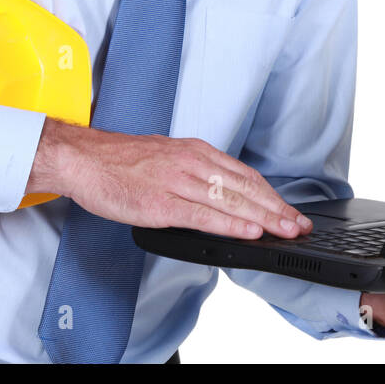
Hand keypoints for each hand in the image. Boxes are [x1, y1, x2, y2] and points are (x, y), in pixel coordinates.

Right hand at [27, 117, 313, 239]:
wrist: (84, 158)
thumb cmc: (121, 161)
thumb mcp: (168, 157)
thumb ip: (197, 173)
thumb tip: (225, 195)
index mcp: (195, 152)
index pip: (244, 175)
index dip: (272, 195)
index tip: (291, 211)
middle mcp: (191, 163)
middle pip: (244, 187)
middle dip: (276, 208)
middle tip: (300, 225)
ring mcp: (177, 182)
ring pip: (230, 200)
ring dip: (263, 217)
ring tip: (285, 231)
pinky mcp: (160, 203)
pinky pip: (202, 215)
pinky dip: (230, 224)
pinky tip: (249, 232)